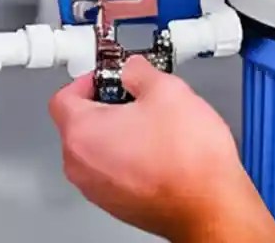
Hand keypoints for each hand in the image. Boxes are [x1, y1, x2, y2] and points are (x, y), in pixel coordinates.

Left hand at [49, 58, 274, 241]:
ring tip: (153, 125)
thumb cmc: (188, 161)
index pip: (64, 97)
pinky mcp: (117, 204)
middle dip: (105, 107)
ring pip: (97, 149)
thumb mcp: (167, 90)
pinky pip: (112, 171)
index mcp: (82, 134)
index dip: (87, 80)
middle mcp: (81, 166)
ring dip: (119, 133)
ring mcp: (97, 189)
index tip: (109, 77)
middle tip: (135, 98)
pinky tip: (159, 151)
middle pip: (78, 124)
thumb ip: (139, 71)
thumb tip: (133, 69)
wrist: (211, 206)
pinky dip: (128, 158)